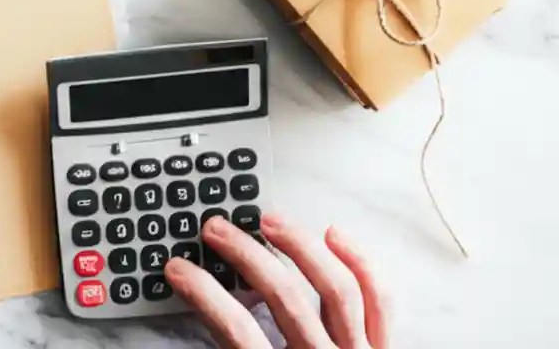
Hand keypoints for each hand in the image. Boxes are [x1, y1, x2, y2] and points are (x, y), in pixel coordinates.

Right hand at [166, 214, 388, 348]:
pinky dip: (360, 263)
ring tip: (268, 221)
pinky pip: (379, 300)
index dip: (203, 294)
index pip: (236, 331)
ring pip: (333, 288)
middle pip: (284, 297)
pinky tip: (335, 235)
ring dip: (298, 247)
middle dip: (245, 256)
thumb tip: (195, 342)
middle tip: (216, 231)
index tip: (179, 269)